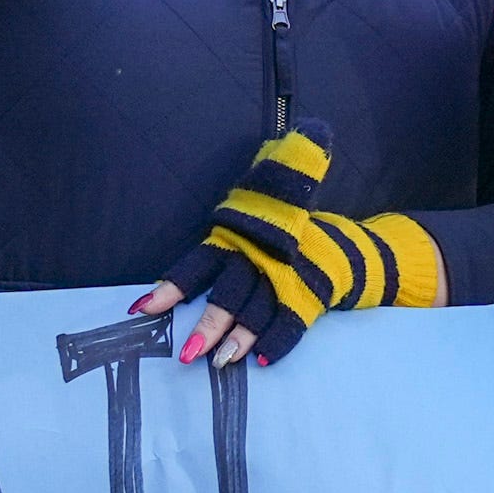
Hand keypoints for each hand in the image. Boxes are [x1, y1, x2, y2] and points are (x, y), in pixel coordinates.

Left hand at [139, 130, 440, 368]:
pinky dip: (278, 342)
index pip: (198, 262)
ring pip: (258, 311)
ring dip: (238, 337)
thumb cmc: (288, 221)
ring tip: (221, 362)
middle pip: (231, 292)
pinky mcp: (309, 298)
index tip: (143, 308)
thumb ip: (274, 167)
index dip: (172, 285)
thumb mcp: (274, 189)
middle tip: (188, 353)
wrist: (350, 245)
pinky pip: (292, 323)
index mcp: (239, 235)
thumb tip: (308, 129)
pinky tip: (260, 361)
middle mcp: (260, 258)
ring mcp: (286, 280)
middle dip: (210, 323)